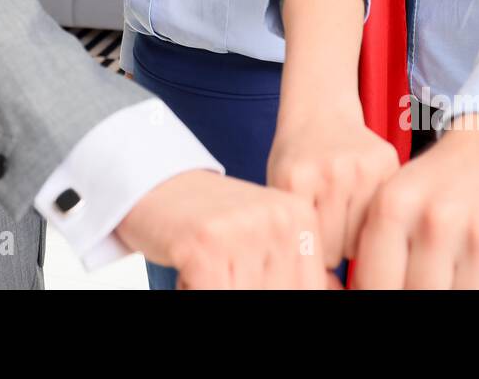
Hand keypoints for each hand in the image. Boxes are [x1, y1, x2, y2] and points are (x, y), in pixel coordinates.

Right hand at [115, 170, 334, 288]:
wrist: (150, 181)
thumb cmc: (208, 221)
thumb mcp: (262, 237)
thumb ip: (292, 269)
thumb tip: (329, 292)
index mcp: (300, 218)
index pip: (311, 287)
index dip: (283, 291)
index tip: (250, 277)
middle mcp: (278, 219)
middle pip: (279, 294)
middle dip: (247, 290)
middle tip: (224, 272)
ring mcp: (243, 230)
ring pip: (246, 297)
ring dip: (219, 290)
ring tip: (207, 270)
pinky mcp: (205, 244)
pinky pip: (213, 296)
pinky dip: (194, 289)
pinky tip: (188, 271)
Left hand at [267, 113, 399, 267]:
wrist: (319, 112)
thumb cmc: (296, 160)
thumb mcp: (282, 194)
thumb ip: (299, 238)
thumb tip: (330, 286)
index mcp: (295, 180)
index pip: (312, 249)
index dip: (313, 256)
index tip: (317, 253)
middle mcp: (330, 171)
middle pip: (340, 247)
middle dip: (334, 246)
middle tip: (328, 225)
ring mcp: (361, 165)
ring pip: (367, 234)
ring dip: (356, 233)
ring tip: (344, 212)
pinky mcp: (388, 160)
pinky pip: (387, 212)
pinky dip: (375, 214)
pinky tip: (362, 199)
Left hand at [350, 115, 478, 288]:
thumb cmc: (438, 183)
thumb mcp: (391, 203)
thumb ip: (374, 251)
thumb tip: (358, 293)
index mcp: (394, 206)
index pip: (376, 285)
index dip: (378, 296)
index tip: (389, 290)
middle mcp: (438, 218)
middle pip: (418, 296)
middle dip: (416, 296)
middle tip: (422, 281)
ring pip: (462, 301)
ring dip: (456, 296)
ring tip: (449, 277)